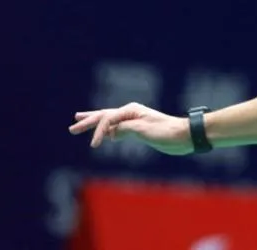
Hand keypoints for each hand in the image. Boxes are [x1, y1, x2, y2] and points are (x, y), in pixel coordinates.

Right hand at [68, 102, 191, 154]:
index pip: (108, 119)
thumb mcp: (145, 130)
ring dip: (94, 123)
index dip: (98, 132)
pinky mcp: (138, 130)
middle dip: (88, 121)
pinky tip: (103, 136)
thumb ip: (126, 128)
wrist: (184, 136)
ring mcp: (134, 121)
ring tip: (79, 121)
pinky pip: (117, 129)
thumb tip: (112, 132)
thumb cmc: (167, 132)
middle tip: (72, 127)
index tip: (93, 146)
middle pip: (104, 116)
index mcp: (131, 110)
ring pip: (109, 121)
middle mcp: (131, 113)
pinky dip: (107, 132)